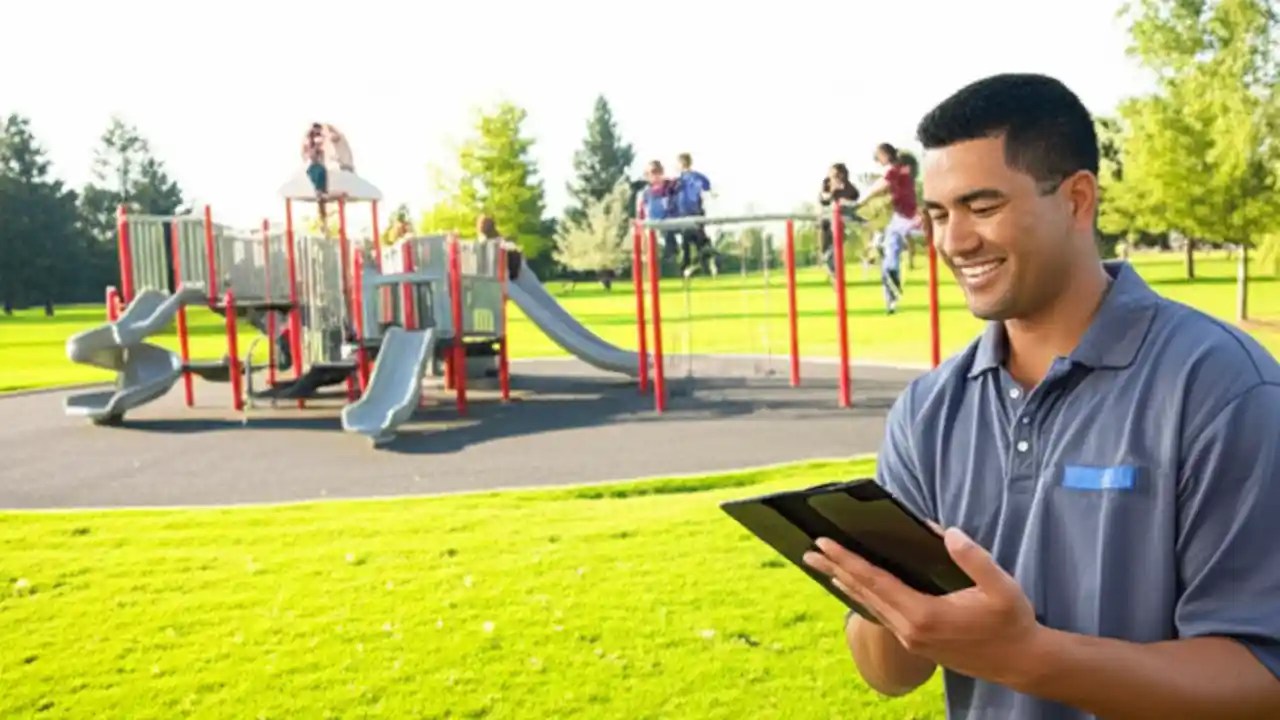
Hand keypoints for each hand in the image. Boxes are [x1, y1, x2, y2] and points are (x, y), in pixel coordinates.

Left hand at [803, 528, 1042, 687]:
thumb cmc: (1012, 622)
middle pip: (864, 594)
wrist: (1022, 663)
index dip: (848, 561)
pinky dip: (863, 597)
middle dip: (835, 569)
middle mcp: (911, 631)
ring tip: (822, 566)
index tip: (825, 543)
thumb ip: (973, 558)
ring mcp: (911, 640)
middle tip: (808, 551)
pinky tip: (854, 587)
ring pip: (869, 606)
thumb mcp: (1001, 586)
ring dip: (845, 583)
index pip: (877, 582)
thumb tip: (945, 532)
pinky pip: (881, 615)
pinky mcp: (916, 643)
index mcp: (925, 615)